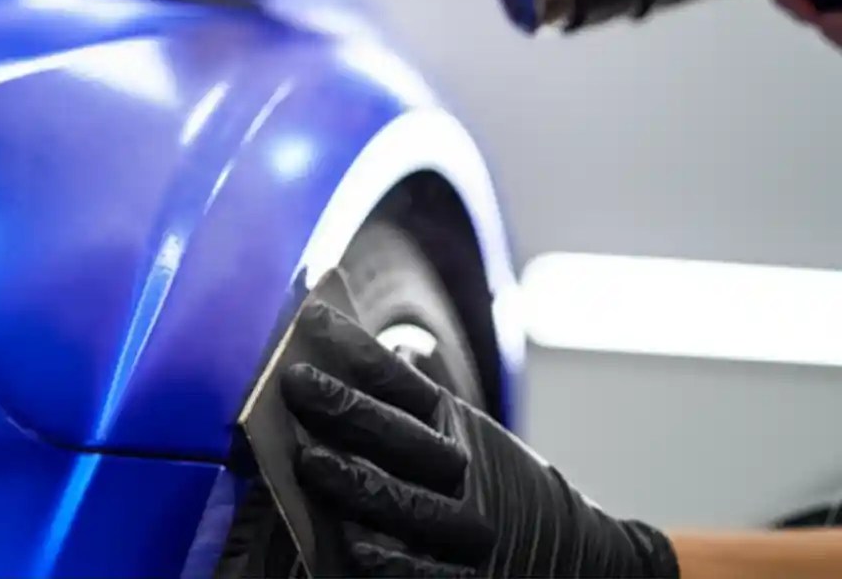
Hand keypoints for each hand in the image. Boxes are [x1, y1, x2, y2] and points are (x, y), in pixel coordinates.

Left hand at [281, 303, 678, 577]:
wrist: (576, 554)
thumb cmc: (492, 483)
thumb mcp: (460, 434)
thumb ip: (405, 400)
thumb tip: (336, 344)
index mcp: (456, 426)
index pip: (401, 381)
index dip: (355, 350)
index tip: (311, 318)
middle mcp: (465, 472)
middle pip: (401, 436)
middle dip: (347, 409)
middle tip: (296, 384)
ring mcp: (469, 530)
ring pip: (408, 505)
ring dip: (356, 484)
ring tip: (308, 461)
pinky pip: (422, 574)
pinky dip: (388, 562)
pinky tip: (350, 547)